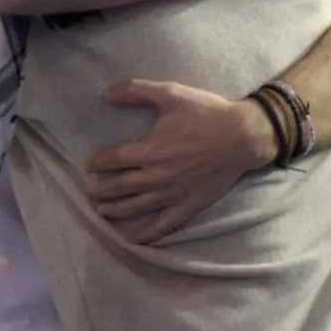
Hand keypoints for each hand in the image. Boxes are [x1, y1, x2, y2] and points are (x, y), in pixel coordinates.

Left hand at [85, 79, 274, 243]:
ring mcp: (171, 194)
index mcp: (148, 150)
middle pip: (119, 187)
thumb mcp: (171, 93)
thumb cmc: (206, 113)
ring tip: (101, 211)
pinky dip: (145, 234)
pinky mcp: (188, 206)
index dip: (96, 163)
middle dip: (101, 190)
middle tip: (91, 191)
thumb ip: (137, 91)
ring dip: (114, 210)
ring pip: (135, 207)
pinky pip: (162, 226)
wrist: (242, 136)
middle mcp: (155, 176)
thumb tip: (107, 93)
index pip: (112, 161)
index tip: (89, 165)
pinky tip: (133, 239)